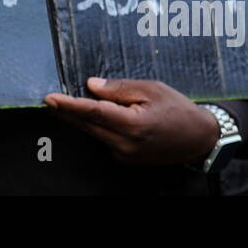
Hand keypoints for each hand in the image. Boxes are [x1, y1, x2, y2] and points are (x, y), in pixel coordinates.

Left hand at [44, 78, 218, 165]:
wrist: (198, 138)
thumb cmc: (178, 110)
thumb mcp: (150, 89)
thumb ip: (118, 88)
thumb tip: (91, 86)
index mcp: (132, 125)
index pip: (92, 112)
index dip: (68, 105)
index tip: (50, 99)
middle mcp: (125, 144)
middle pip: (88, 125)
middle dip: (66, 113)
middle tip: (49, 100)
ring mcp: (125, 156)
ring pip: (94, 133)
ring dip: (82, 119)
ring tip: (70, 104)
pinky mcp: (126, 160)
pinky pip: (105, 140)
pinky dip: (98, 128)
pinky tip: (101, 117)